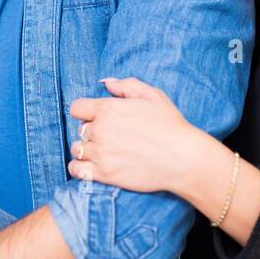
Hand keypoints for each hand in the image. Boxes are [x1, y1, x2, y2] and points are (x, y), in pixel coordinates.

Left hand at [66, 76, 202, 193]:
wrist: (183, 158)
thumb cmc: (170, 125)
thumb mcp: (152, 95)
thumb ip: (126, 85)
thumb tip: (106, 83)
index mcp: (108, 109)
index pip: (76, 108)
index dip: (86, 111)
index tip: (97, 117)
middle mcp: (100, 130)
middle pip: (79, 129)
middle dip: (92, 130)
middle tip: (110, 135)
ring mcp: (100, 154)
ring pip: (77, 149)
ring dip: (86, 149)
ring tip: (103, 151)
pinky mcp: (104, 174)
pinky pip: (76, 170)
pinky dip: (80, 168)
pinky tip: (92, 166)